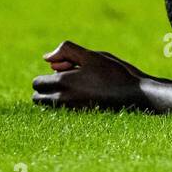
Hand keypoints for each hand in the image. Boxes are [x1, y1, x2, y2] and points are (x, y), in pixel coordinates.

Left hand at [32, 40, 147, 110]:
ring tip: (74, 89)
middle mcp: (63, 100)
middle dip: (46, 89)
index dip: (47, 75)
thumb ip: (67, 51)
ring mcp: (71, 112)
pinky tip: (85, 97)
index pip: (37, 83)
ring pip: (48, 108)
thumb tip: (46, 58)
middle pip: (38, 99)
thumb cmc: (114, 73)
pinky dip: (65, 106)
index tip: (65, 69)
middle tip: (66, 80)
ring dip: (54, 98)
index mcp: (63, 82)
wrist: (134, 95)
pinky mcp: (80, 119)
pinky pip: (61, 114)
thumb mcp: (92, 55)